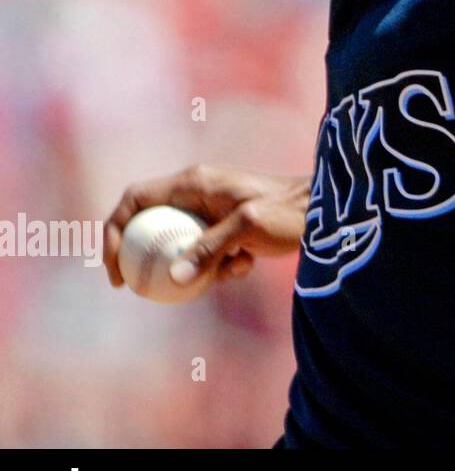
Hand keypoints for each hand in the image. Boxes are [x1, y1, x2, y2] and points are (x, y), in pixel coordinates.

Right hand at [104, 164, 309, 289]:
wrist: (324, 212)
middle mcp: (198, 192)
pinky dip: (220, 266)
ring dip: (195, 266)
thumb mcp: (248, 227)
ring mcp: (211, 211)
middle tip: (138, 289)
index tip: (115, 267)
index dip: (114, 230)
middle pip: (151, 225)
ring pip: (180, 245)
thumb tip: (174, 277)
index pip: (135, 200)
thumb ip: (210, 249)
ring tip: (222, 273)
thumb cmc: (289, 212)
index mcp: (194, 182)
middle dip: (146, 257)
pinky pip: (206, 253)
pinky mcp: (227, 228)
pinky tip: (247, 265)